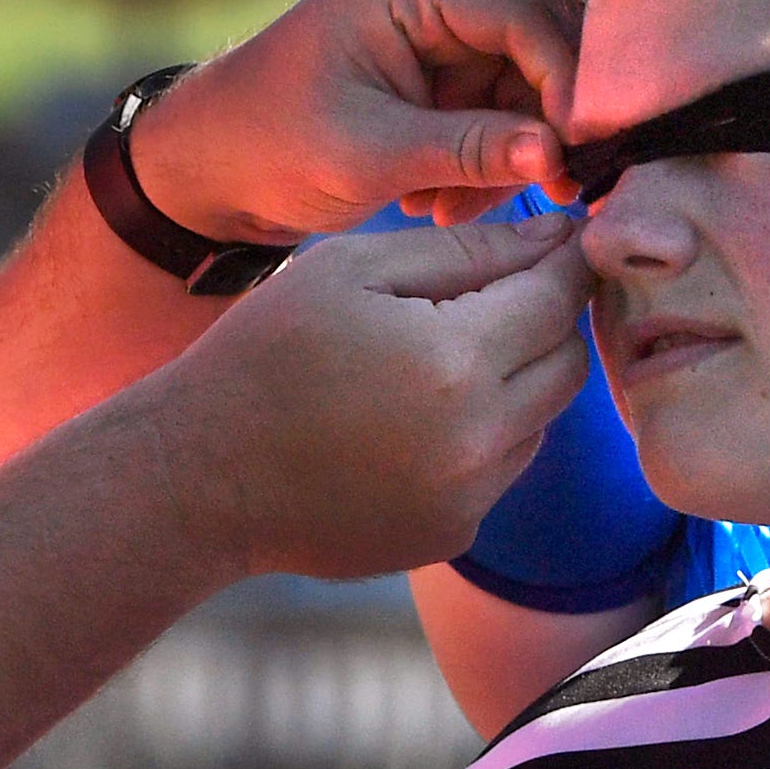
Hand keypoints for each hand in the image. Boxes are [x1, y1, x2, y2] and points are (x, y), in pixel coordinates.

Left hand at [126, 0, 582, 243]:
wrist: (208, 170)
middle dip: (548, 119)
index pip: (522, 11)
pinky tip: (439, 205)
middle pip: (540, 39)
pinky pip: (498, 113)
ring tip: (451, 211)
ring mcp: (441, 32)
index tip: (577, 150)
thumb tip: (559, 154)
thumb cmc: (269, 147)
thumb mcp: (369, 154)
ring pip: (527, 85)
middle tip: (557, 189)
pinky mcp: (441, 75)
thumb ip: (468, 151)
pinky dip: (485, 163)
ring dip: (511, 154)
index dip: (565, 78)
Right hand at [142, 208, 596, 581]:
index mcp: (454, 361)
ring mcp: (469, 496)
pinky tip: (415, 417)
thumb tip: (556, 236)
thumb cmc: (264, 354)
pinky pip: (502, 468)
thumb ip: (466, 249)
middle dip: (549, 317)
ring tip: (440, 355)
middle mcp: (478, 440)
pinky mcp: (452, 532)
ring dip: (517, 378)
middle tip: (499, 290)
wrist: (201, 477)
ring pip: (542, 418)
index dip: (565, 259)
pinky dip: (483, 434)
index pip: (559, 297)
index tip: (559, 237)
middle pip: (568, 361)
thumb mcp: (352, 268)